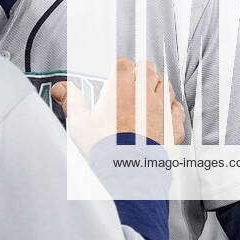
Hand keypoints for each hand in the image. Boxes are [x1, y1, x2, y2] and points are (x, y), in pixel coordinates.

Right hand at [51, 59, 185, 152]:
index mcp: (121, 87)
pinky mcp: (173, 127)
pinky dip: (171, 109)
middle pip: (148, 70)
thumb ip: (72, 101)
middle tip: (132, 84)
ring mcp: (162, 110)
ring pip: (165, 86)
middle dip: (140, 73)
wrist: (127, 175)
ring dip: (157, 88)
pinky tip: (164, 114)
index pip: (124, 63)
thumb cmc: (104, 150)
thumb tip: (61, 89)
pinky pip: (177, 109)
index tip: (115, 77)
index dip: (119, 69)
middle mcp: (144, 94)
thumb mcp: (79, 123)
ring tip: (148, 96)